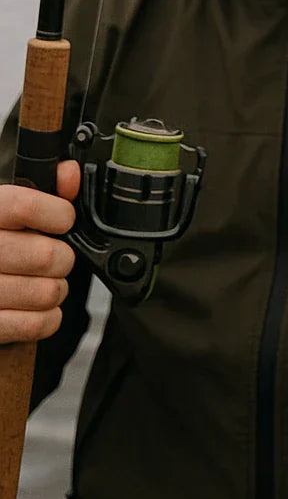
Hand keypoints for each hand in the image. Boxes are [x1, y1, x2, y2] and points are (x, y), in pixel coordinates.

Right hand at [0, 159, 79, 342]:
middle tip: (52, 258)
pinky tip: (34, 308)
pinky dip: (46, 318)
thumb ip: (41, 191)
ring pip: (48, 292)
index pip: (25, 206)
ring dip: (55, 289)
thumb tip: (69, 174)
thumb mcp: (3, 212)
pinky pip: (36, 324)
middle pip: (48, 255)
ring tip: (40, 283)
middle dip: (62, 258)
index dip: (57, 214)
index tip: (61, 220)